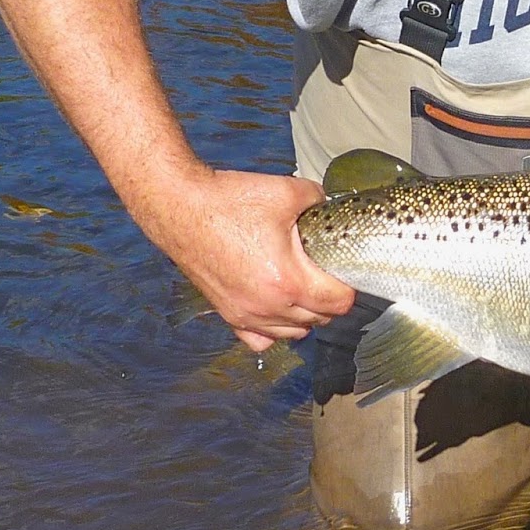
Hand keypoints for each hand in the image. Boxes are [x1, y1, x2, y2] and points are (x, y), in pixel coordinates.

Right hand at [143, 167, 356, 351]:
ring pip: (293, 334)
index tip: (347, 269)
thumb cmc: (228, 201)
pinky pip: (260, 338)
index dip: (350, 286)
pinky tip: (276, 306)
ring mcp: (244, 314)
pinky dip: (275, 328)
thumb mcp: (287, 191)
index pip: (338, 303)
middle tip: (327, 272)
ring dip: (305, 316)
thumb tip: (328, 206)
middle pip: (319, 320)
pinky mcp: (226, 313)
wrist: (180, 207)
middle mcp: (267, 307)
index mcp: (288, 281)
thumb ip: (318, 200)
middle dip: (330, 298)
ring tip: (305, 286)